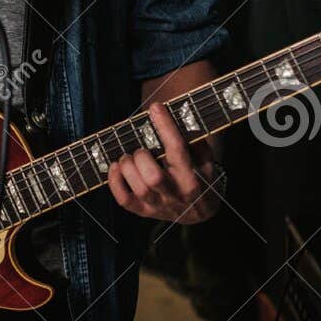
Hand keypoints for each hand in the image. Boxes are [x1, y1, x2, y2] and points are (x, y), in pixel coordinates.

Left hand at [107, 102, 221, 224]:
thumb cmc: (201, 177)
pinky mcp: (144, 212)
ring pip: (138, 188)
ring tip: (128, 157)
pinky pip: (124, 200)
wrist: (201, 212)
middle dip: (142, 156)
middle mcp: (176, 195)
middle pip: (153, 177)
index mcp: (193, 179)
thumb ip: (195, 141)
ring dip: (128, 167)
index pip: (178, 150)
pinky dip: (115, 182)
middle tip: (141, 149)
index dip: (165, 127)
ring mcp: (159, 206)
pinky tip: (116, 167)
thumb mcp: (206, 160)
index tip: (156, 108)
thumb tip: (178, 116)